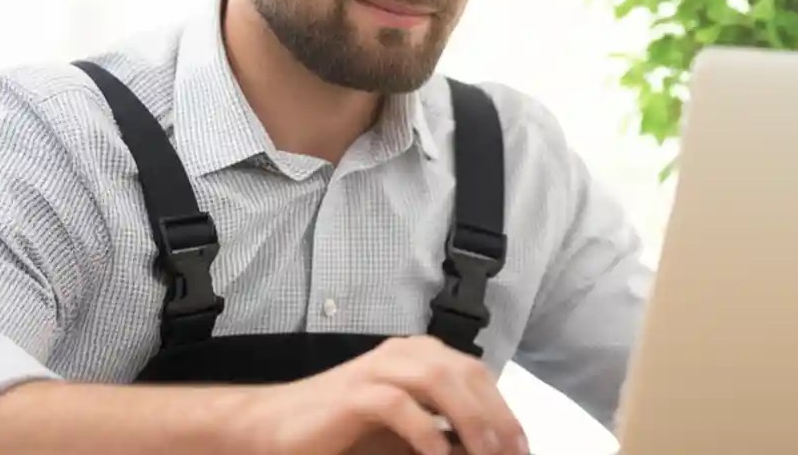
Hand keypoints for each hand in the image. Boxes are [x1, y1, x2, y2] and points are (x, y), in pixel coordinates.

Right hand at [226, 335, 527, 454]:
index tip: (522, 448)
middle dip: (496, 417)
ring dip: (470, 420)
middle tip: (512, 454)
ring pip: (438, 380)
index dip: (506, 410)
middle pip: (466, 374)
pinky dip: (424, 431)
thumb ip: (444, 432)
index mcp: (420, 355)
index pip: (478, 375)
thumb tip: (484, 447)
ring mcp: (377, 370)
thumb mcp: (406, 431)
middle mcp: (403, 354)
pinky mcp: (352, 394)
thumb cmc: (343, 430)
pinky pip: (397, 405)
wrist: (275, 426)